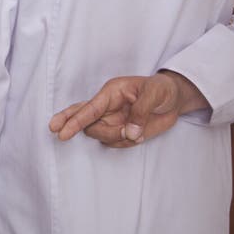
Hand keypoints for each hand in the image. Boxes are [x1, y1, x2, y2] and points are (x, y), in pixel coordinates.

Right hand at [49, 72, 208, 147]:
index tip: (60, 131)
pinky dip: (126, 144)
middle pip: (85, 119)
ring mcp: (114, 120)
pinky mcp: (122, 131)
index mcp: (111, 92)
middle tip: (58, 134)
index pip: (90, 108)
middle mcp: (108, 106)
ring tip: (137, 132)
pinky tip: (139, 136)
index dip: (75, 120)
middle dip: (73, 125)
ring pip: (101, 135)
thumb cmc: (162, 89)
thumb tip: (129, 133)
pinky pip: (116, 143)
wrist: (175, 99)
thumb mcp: (154, 94)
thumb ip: (140, 112)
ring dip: (115, 138)